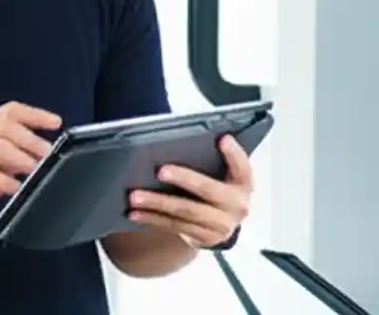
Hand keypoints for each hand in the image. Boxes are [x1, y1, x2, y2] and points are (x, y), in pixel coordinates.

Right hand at [0, 101, 60, 236]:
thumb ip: (3, 161)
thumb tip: (34, 158)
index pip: (7, 111)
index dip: (34, 115)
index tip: (55, 123)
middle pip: (5, 125)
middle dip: (32, 139)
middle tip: (48, 154)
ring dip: (23, 159)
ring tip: (35, 171)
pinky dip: (5, 181)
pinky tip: (14, 188)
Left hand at [126, 134, 253, 248]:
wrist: (222, 225)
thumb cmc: (218, 188)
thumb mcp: (225, 174)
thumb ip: (215, 159)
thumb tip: (184, 143)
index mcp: (243, 184)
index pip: (242, 167)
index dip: (234, 154)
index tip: (222, 139)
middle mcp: (237, 206)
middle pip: (208, 190)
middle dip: (183, 179)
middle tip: (160, 171)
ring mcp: (221, 226)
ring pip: (185, 212)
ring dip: (158, 203)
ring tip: (135, 196)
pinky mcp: (203, 238)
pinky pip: (174, 226)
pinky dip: (152, 218)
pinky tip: (135, 213)